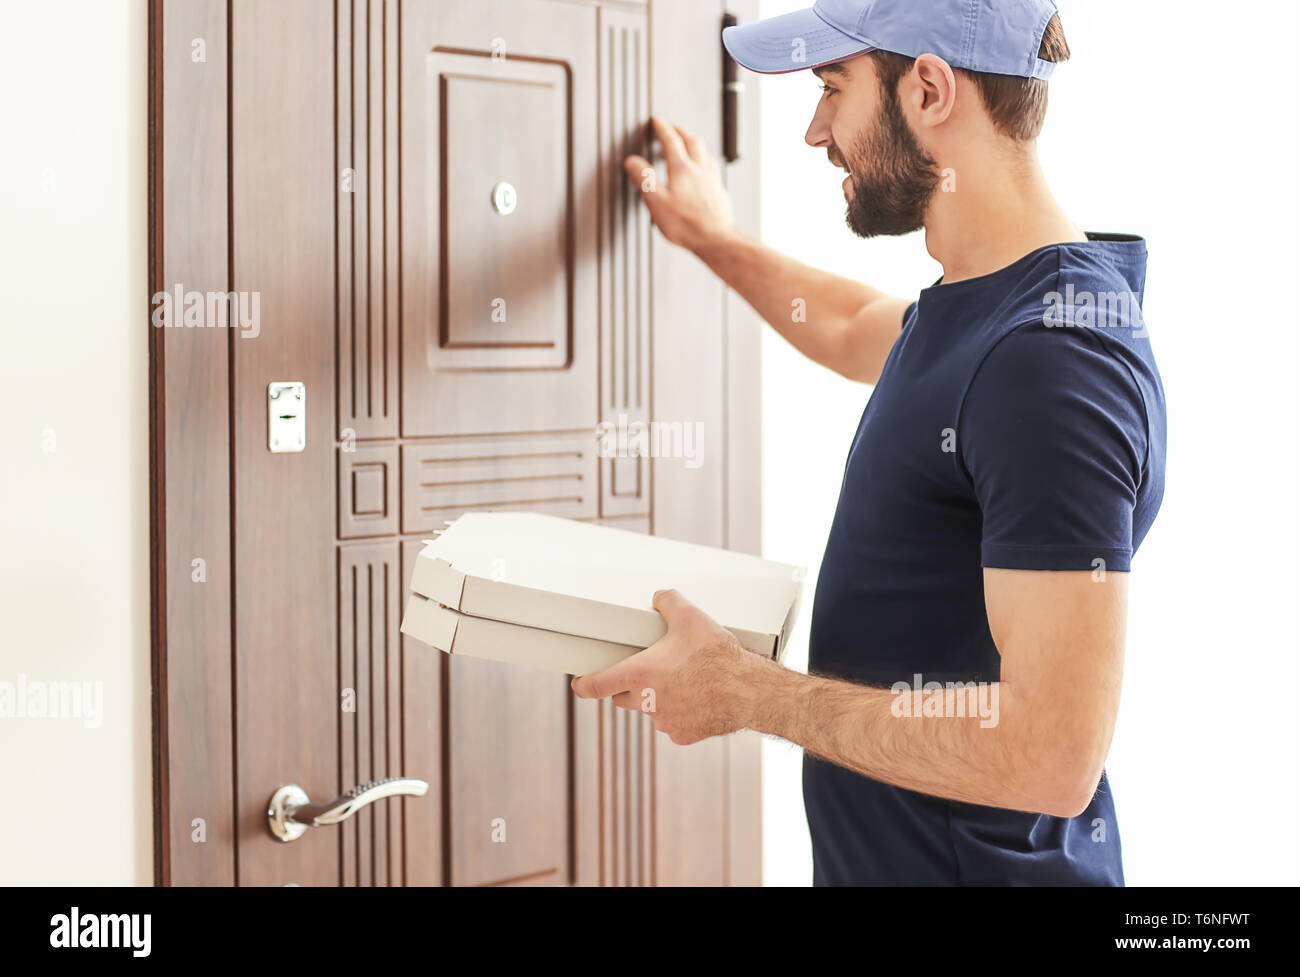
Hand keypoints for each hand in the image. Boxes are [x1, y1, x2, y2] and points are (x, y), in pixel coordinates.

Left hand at [570, 588, 755, 744]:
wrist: (747, 691)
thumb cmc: (718, 658)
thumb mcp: (690, 616)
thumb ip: (668, 602)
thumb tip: (660, 598)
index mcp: (639, 674)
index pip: (596, 685)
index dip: (583, 684)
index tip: (579, 684)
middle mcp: (647, 702)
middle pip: (623, 697)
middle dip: (630, 686)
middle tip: (650, 670)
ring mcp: (665, 722)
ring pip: (651, 710)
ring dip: (659, 699)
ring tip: (684, 681)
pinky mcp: (684, 735)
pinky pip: (674, 724)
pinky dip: (681, 713)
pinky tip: (698, 699)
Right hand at [624, 117, 736, 254]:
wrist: (717, 239)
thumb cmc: (687, 225)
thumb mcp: (656, 203)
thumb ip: (644, 180)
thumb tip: (632, 161)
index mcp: (682, 169)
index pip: (671, 141)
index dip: (662, 129)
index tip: (656, 121)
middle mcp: (700, 169)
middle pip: (691, 141)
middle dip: (680, 131)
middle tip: (672, 128)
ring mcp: (712, 179)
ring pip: (704, 152)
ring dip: (694, 143)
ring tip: (688, 143)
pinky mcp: (719, 191)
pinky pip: (712, 167)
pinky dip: (704, 160)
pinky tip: (704, 169)